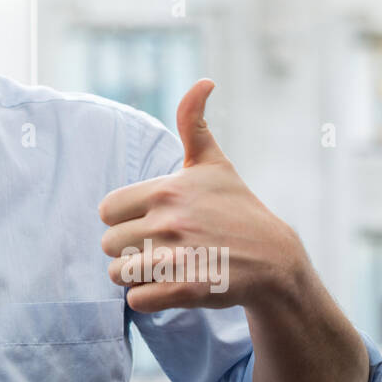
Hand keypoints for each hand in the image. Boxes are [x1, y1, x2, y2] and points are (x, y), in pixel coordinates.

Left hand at [99, 80, 308, 312]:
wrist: (275, 260)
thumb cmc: (237, 208)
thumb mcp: (214, 164)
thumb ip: (194, 123)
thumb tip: (203, 81)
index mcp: (166, 190)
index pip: (106, 211)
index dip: (123, 220)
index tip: (149, 221)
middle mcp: (169, 221)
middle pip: (108, 245)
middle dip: (127, 250)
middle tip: (158, 249)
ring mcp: (178, 257)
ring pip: (118, 273)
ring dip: (135, 276)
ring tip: (164, 268)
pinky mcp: (187, 290)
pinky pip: (136, 301)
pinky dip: (147, 299)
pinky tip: (170, 288)